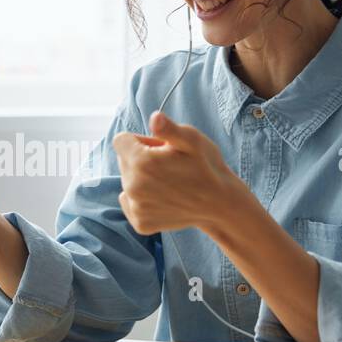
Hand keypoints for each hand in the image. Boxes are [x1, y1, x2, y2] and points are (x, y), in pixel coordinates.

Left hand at [113, 111, 241, 235]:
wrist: (220, 203)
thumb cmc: (207, 166)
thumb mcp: (192, 140)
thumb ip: (168, 128)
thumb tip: (154, 118)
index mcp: (141, 162)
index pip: (121, 140)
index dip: (140, 141)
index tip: (160, 148)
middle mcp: (133, 187)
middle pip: (123, 161)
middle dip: (141, 159)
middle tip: (168, 165)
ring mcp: (136, 207)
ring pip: (128, 182)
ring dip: (142, 179)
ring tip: (170, 182)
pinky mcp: (141, 223)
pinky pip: (130, 203)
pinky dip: (143, 200)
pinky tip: (164, 199)